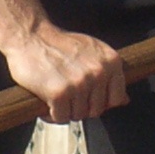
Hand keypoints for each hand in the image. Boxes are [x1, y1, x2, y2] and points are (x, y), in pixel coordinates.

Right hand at [3, 23, 127, 121]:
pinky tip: (46, 100)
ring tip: (55, 94)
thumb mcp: (91, 52)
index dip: (99, 101)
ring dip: (64, 110)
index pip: (116, 98)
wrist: (30, 35)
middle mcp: (98, 72)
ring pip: (78, 115)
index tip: (87, 96)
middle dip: (80, 106)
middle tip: (67, 94)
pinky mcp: (60, 93)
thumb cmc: (58, 44)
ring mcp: (79, 83)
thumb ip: (109, 75)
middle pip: (96, 110)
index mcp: (110, 61)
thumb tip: (124, 100)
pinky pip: (60, 118)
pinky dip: (50, 114)